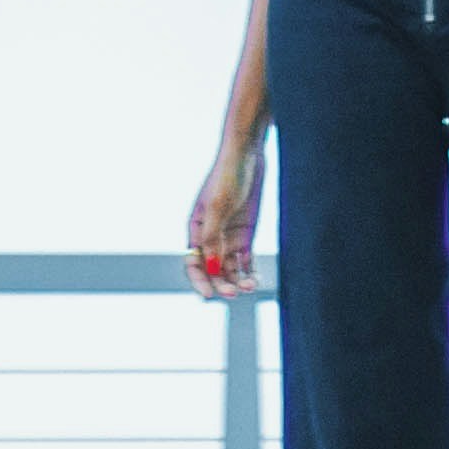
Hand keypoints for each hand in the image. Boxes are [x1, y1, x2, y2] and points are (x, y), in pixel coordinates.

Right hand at [186, 130, 266, 293]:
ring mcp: (229, 236)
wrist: (248, 154)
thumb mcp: (218, 206)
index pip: (193, 262)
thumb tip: (212, 268)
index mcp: (196, 229)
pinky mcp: (246, 235)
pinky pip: (245, 261)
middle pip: (213, 269)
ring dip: (237, 280)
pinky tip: (255, 280)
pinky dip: (249, 272)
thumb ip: (212, 237)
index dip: (199, 280)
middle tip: (234, 292)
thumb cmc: (228, 175)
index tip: (209, 295)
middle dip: (222, 283)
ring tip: (249, 286)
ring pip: (230, 268)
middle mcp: (211, 236)